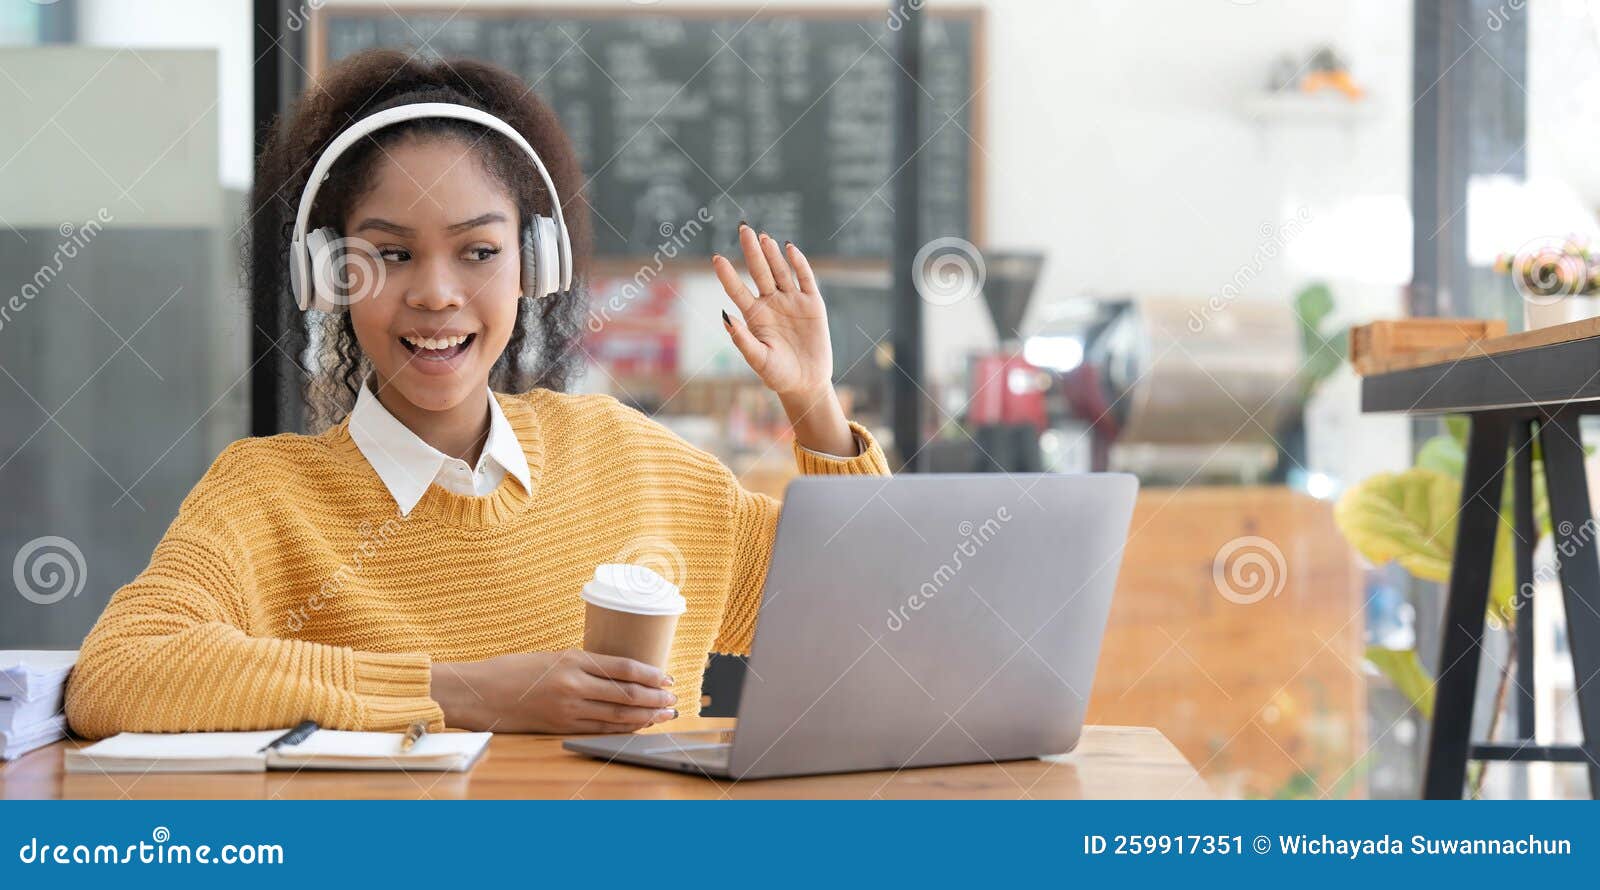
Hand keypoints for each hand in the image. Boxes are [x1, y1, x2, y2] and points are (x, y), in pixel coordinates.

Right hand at [430, 649, 677, 733]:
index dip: (650, 674)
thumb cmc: (513, 670)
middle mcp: (573, 684)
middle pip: (625, 693)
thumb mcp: (551, 657)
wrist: (479, 693)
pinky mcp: (560, 726)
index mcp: (572, 660)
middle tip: (673, 700)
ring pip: (616, 714)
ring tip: (663, 715)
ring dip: (644, 716)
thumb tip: (616, 674)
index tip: (667, 678)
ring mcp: (567, 708)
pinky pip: (599, 728)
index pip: (623, 668)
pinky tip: (636, 726)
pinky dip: (621, 728)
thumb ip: (582, 665)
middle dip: (654, 698)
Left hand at [713, 224, 856, 455]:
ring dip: (772, 254)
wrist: (807, 384)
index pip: (737, 290)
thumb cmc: (778, 375)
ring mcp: (792, 301)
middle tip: (743, 229)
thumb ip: (743, 339)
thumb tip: (725, 316)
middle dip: (752, 251)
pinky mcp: (812, 304)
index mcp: (755, 316)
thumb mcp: (758, 360)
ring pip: (781, 271)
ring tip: (763, 236)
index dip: (727, 275)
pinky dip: (799, 264)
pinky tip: (790, 249)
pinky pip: (805, 279)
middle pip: (760, 272)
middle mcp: (772, 304)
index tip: (716, 259)